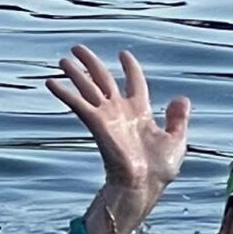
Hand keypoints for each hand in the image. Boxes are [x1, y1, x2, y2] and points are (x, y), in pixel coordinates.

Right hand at [47, 46, 188, 209]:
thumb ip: (178, 119)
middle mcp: (121, 110)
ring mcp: (107, 116)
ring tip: (62, 60)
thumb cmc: (159, 169)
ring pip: (88, 87)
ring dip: (75, 73)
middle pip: (103, 79)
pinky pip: (78, 104)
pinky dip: (64, 93)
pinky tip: (51, 82)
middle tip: (77, 48)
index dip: (130, 67)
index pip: (134, 82)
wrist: (143, 184)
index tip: (123, 54)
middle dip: (91, 63)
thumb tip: (181, 98)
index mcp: (141, 111)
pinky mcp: (96, 123)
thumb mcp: (176, 140)